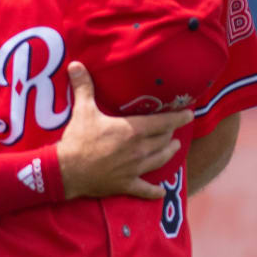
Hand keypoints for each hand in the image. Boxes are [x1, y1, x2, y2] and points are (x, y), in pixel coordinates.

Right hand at [57, 62, 192, 199]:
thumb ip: (84, 87)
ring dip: (168, 153)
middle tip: (174, 130)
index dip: (179, 118)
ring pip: (160, 160)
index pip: (164, 123)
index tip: (189, 114)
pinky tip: (161, 192)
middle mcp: (139, 150)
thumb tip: (76, 65)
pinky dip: (154, 191)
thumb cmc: (78, 139)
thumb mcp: (83, 111)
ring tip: (175, 148)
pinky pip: (145, 190)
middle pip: (163, 141)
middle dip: (171, 134)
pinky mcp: (126, 184)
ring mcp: (135, 169)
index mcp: (133, 131)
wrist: (66, 170)